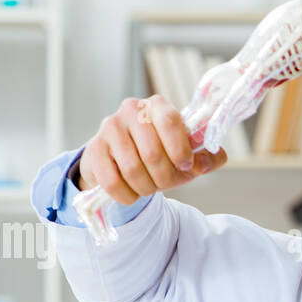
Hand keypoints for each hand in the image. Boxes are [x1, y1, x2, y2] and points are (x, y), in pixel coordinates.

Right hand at [78, 95, 228, 203]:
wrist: (122, 161)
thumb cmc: (161, 156)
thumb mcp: (188, 156)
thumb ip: (208, 158)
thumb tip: (205, 162)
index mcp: (158, 106)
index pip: (170, 122)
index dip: (180, 150)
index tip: (185, 166)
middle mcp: (131, 109)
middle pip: (152, 153)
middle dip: (164, 178)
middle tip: (165, 183)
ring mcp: (109, 127)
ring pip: (132, 170)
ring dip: (145, 188)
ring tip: (149, 187)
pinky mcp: (93, 148)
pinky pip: (111, 181)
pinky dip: (127, 196)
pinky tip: (132, 193)